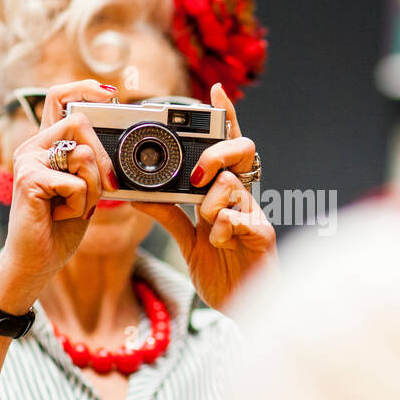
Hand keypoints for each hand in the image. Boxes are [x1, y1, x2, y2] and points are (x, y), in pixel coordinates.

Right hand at [0, 80, 120, 309]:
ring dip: (91, 188)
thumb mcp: (87, 188)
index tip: (111, 93)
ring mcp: (28, 160)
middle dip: (103, 159)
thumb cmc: (60, 225)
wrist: (38, 260)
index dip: (84, 88)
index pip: (59, 97)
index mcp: (46, 144)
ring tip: (73, 206)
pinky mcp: (29, 179)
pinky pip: (75, 182)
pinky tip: (60, 215)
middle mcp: (33, 146)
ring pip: (83, 154)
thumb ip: (94, 163)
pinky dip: (79, 204)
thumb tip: (115, 143)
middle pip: (81, 122)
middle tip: (106, 189)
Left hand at [132, 83, 276, 309]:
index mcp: (226, 195)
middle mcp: (243, 199)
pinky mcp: (262, 236)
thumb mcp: (188, 241)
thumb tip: (137, 195)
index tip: (214, 91)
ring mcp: (255, 215)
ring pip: (232, 185)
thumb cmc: (223, 273)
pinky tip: (221, 244)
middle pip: (241, 151)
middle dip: (215, 155)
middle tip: (197, 177)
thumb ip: (169, 215)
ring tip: (210, 231)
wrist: (242, 308)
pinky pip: (240, 219)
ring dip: (212, 205)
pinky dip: (223, 230)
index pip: (227, 149)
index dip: (225, 119)